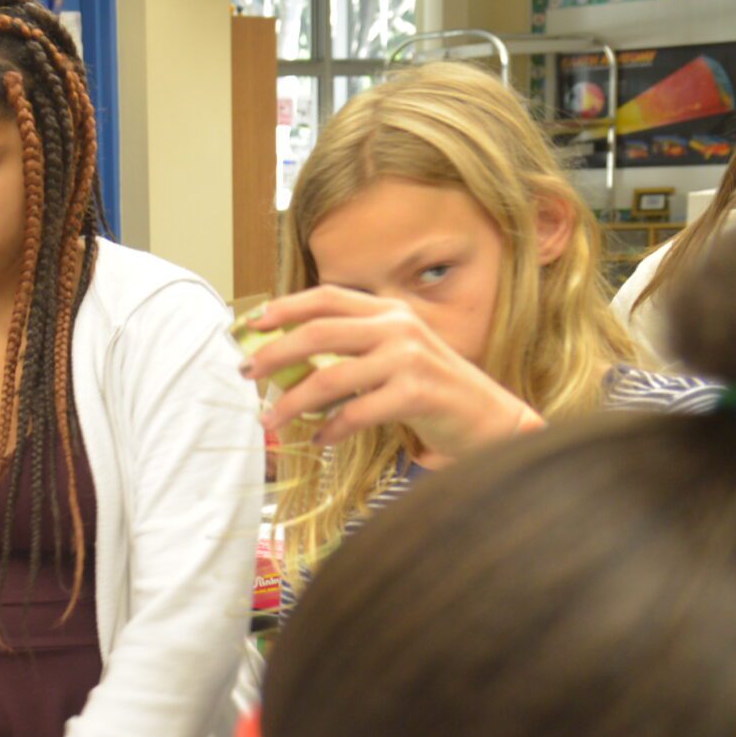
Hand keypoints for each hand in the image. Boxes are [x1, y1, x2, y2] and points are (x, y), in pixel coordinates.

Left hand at [243, 286, 539, 465]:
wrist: (489, 418)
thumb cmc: (430, 389)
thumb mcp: (392, 357)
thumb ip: (351, 351)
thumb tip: (285, 360)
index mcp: (389, 311)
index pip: (328, 297)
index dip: (285, 307)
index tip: (250, 323)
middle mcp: (399, 327)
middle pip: (319, 332)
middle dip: (274, 353)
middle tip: (246, 373)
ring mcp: (410, 359)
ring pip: (330, 377)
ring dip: (292, 402)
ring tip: (270, 420)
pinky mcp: (418, 393)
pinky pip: (357, 413)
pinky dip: (331, 429)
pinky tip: (319, 440)